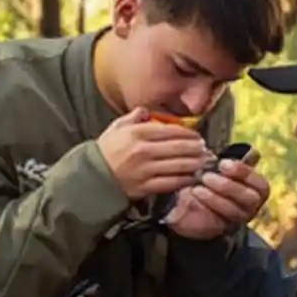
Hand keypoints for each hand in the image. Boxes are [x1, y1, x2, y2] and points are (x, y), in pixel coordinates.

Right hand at [97, 107, 211, 201]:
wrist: (91, 177)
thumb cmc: (105, 152)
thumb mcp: (115, 129)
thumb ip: (132, 118)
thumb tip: (146, 110)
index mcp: (137, 133)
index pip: (172, 130)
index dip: (189, 133)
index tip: (197, 136)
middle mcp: (143, 150)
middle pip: (180, 147)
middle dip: (197, 148)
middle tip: (205, 149)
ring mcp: (145, 170)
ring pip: (179, 165)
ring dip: (195, 163)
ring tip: (203, 162)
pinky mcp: (146, 186)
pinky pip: (172, 182)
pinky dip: (185, 179)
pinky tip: (191, 177)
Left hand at [163, 158, 269, 239]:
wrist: (187, 202)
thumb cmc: (208, 180)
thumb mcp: (218, 168)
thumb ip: (232, 162)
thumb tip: (247, 150)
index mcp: (255, 187)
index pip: (260, 183)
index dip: (244, 172)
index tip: (223, 164)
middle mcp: (251, 204)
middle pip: (250, 198)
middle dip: (228, 186)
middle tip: (207, 176)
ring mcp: (239, 217)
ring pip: (235, 210)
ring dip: (215, 197)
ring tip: (197, 187)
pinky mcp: (224, 227)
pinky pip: (219, 220)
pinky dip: (206, 207)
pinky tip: (194, 197)